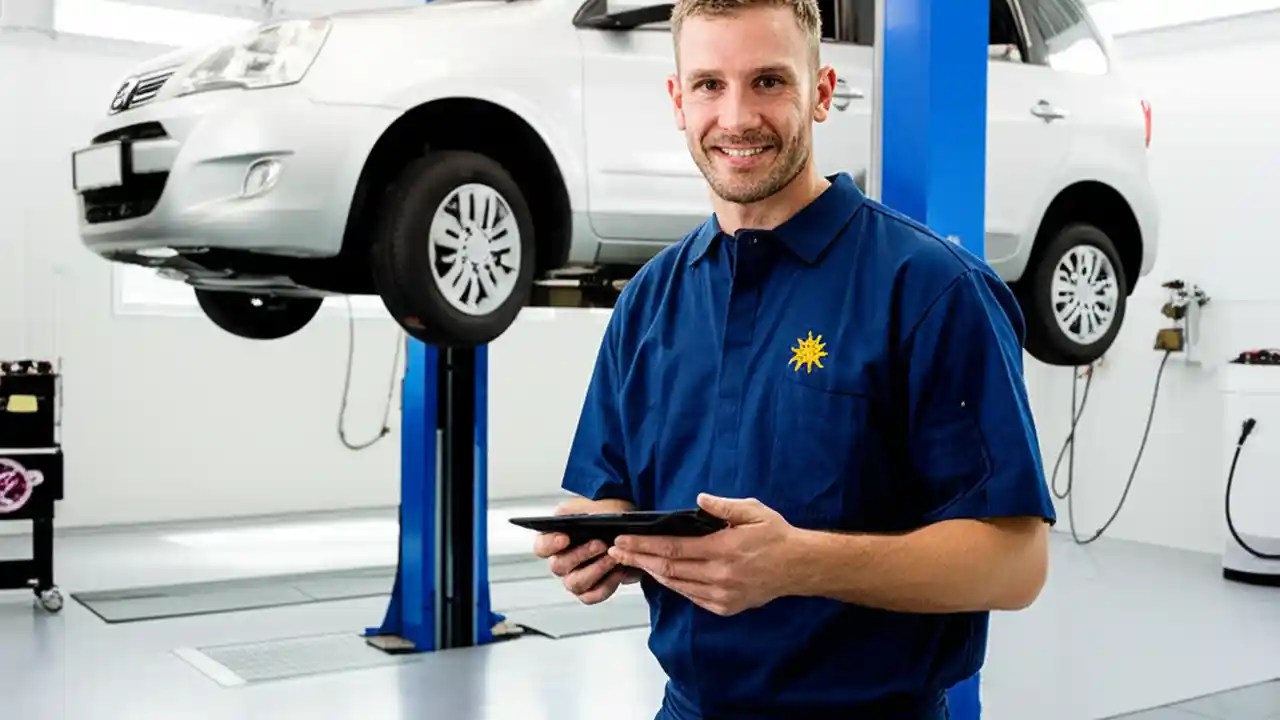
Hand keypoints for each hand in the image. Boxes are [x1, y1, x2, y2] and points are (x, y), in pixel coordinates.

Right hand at [532, 496, 641, 604]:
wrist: (627, 527)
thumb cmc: (605, 514)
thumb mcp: (588, 504)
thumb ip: (577, 511)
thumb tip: (576, 521)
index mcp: (554, 540)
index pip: (541, 547)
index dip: (549, 545)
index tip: (564, 538)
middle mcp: (561, 562)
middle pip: (558, 566)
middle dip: (581, 554)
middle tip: (600, 544)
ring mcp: (574, 578)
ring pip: (576, 583)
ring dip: (596, 570)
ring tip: (613, 557)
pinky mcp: (591, 591)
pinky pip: (594, 595)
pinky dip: (607, 584)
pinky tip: (618, 571)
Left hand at [607, 493, 799, 616]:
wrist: (799, 567)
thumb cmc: (776, 536)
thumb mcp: (753, 511)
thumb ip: (724, 506)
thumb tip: (699, 498)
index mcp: (723, 549)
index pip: (672, 548)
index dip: (643, 545)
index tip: (623, 540)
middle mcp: (719, 576)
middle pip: (668, 568)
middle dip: (638, 559)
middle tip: (616, 552)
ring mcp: (721, 595)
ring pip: (676, 585)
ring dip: (651, 573)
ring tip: (632, 561)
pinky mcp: (725, 606)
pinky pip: (691, 596)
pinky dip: (672, 585)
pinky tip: (660, 574)